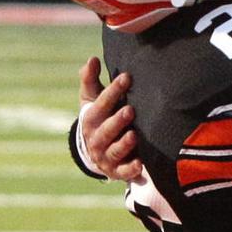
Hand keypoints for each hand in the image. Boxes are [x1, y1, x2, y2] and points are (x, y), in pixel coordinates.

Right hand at [78, 57, 141, 181]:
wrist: (97, 150)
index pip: (100, 105)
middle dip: (117, 120)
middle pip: (105, 131)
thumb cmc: (98, 117)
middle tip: (130, 110)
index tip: (126, 78)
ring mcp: (106, 156)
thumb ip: (90, 80)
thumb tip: (92, 59)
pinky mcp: (117, 171)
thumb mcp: (91, 99)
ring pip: (114, 151)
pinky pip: (124, 172)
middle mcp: (96, 139)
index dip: (112, 91)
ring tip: (134, 135)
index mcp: (90, 119)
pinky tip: (141, 164)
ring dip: (124, 144)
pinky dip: (131, 170)